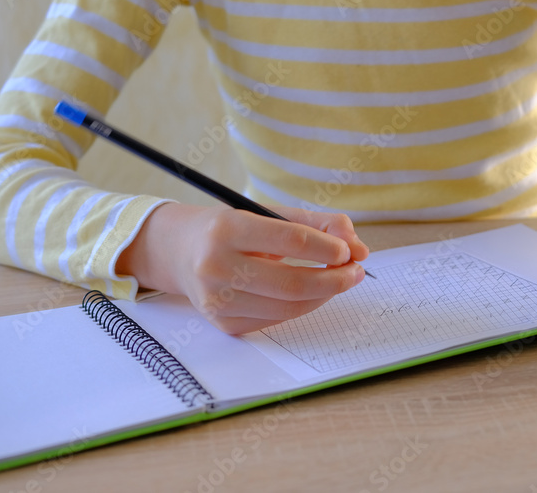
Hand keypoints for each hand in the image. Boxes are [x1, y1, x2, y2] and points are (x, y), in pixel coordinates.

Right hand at [117, 203, 369, 333]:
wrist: (179, 251)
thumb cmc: (233, 229)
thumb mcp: (270, 214)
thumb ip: (317, 224)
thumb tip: (357, 246)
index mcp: (227, 229)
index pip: (290, 240)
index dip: (326, 247)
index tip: (348, 250)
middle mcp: (216, 266)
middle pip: (292, 282)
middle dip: (334, 279)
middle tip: (356, 271)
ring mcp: (217, 300)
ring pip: (287, 307)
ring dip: (323, 295)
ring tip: (341, 279)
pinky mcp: (223, 323)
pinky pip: (275, 320)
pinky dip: (302, 307)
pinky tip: (312, 293)